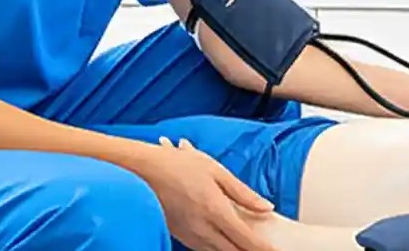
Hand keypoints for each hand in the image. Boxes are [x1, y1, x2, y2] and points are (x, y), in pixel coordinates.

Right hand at [138, 138, 277, 250]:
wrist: (142, 171)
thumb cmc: (179, 165)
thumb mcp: (216, 172)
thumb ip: (243, 193)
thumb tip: (266, 207)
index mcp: (215, 210)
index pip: (245, 238)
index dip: (263, 248)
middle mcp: (202, 228)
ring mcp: (189, 235)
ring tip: (248, 249)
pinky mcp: (179, 236)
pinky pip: (202, 250)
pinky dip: (217, 250)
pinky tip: (225, 245)